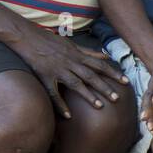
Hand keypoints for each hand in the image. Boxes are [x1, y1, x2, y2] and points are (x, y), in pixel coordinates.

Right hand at [14, 28, 128, 118]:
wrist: (28, 37)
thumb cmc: (50, 40)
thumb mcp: (72, 44)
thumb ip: (89, 52)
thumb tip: (105, 56)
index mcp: (77, 55)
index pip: (99, 65)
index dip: (113, 73)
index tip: (125, 81)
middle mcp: (70, 62)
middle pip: (91, 76)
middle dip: (105, 87)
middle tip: (117, 98)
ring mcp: (58, 70)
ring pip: (76, 84)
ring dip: (89, 95)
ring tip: (100, 106)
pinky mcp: (45, 76)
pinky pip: (53, 93)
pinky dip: (60, 105)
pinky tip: (68, 115)